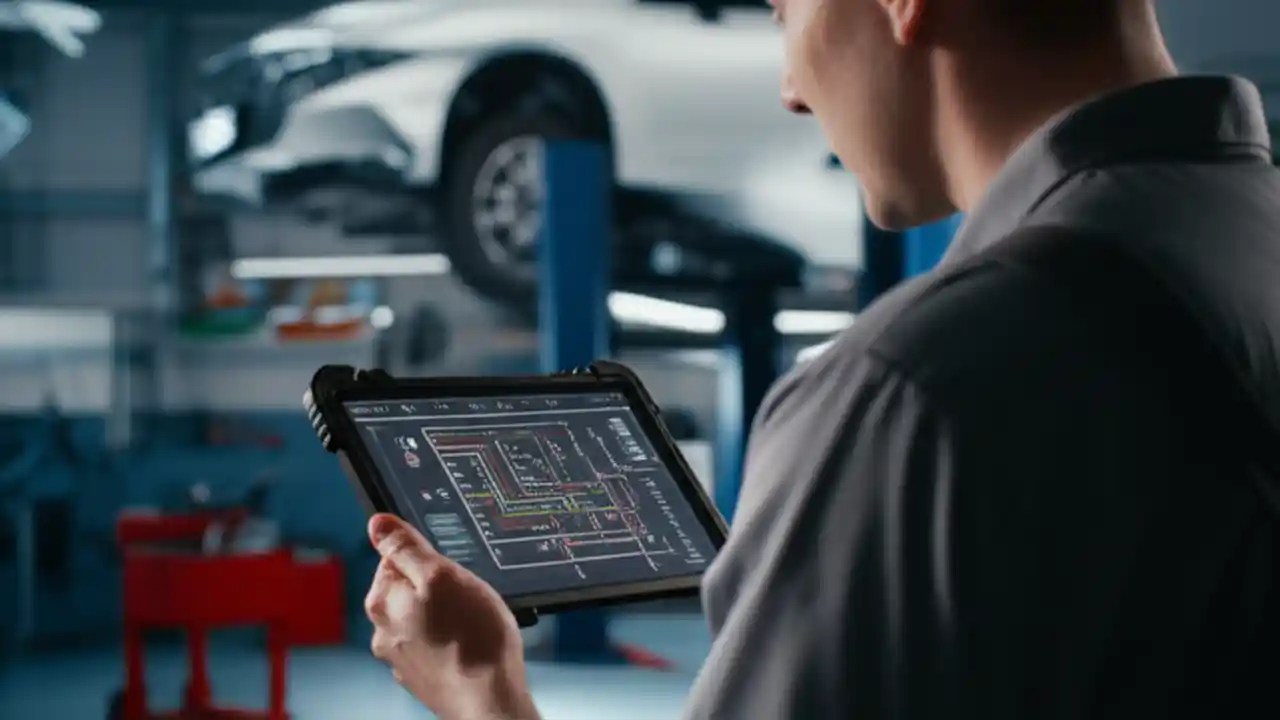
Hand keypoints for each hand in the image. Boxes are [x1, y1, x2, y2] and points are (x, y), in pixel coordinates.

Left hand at [364, 513, 539, 719]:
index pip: (395, 558)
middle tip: (466, 598)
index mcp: (382, 600)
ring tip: (473, 625)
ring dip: (447, 616)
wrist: (490, 701)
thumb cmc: (471, 639)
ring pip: (426, 618)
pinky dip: (453, 642)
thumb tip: (377, 523)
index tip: (451, 572)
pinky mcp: (424, 677)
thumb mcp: (442, 575)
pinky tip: (471, 646)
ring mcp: (403, 657)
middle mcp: (384, 631)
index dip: (429, 560)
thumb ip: (406, 547)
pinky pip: (437, 646)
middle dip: (439, 589)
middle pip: (411, 589)